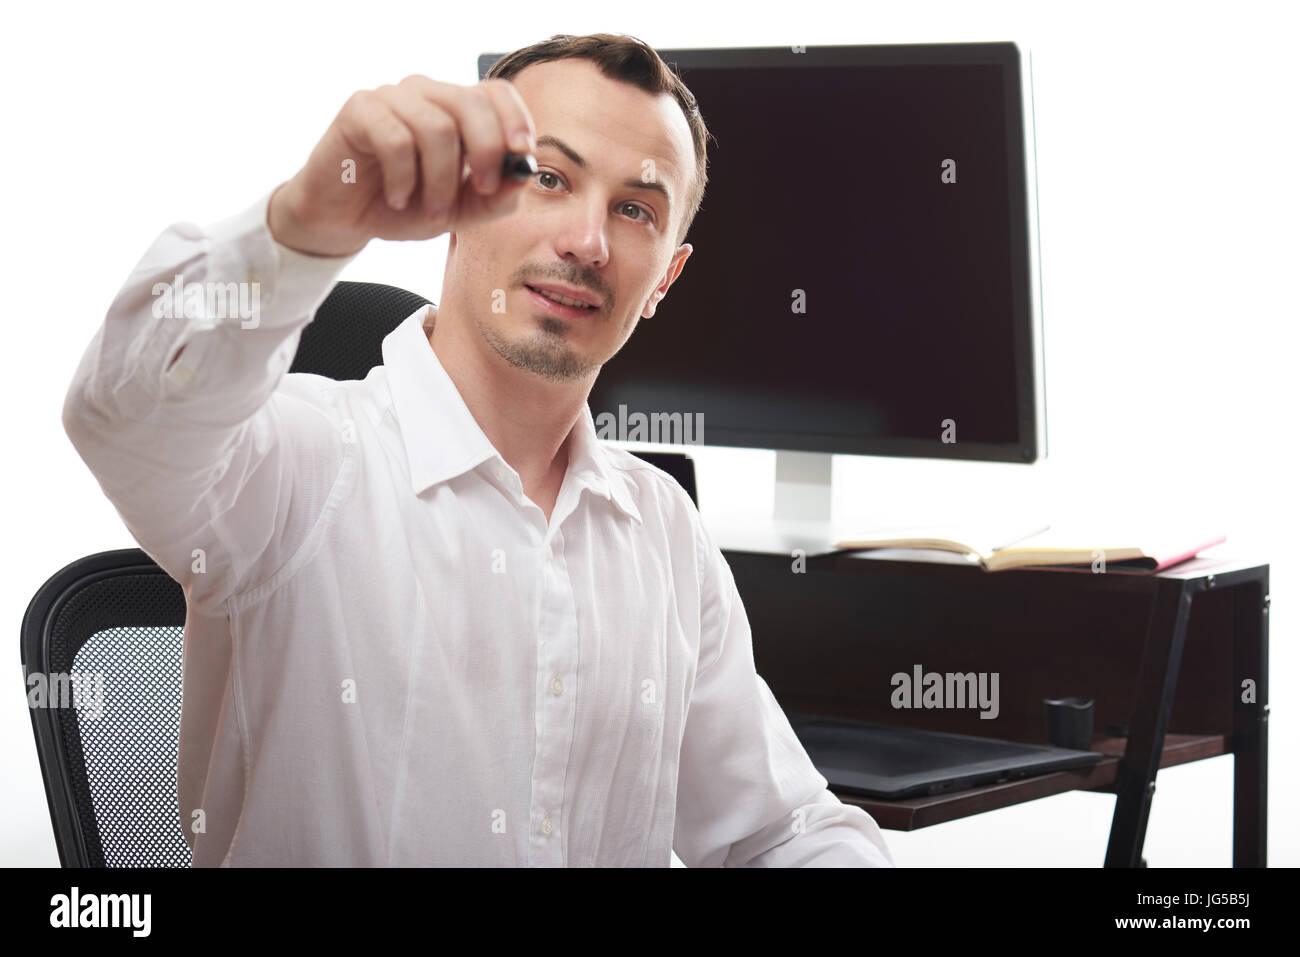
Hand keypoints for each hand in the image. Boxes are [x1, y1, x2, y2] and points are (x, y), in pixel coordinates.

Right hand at [267, 74, 536, 256]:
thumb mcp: (459, 211)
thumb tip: (522, 175)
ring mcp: (392, 98)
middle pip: (472, 102)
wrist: (345, 220)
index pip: (496, 92)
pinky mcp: (360, 109)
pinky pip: (396, 139)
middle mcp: (426, 94)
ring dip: (441, 180)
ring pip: (436, 126)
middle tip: (482, 190)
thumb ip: (495, 198)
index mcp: (455, 110)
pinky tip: (397, 199)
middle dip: (486, 151)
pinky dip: (404, 179)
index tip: (522, 154)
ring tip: (431, 212)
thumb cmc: (405, 207)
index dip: (516, 119)